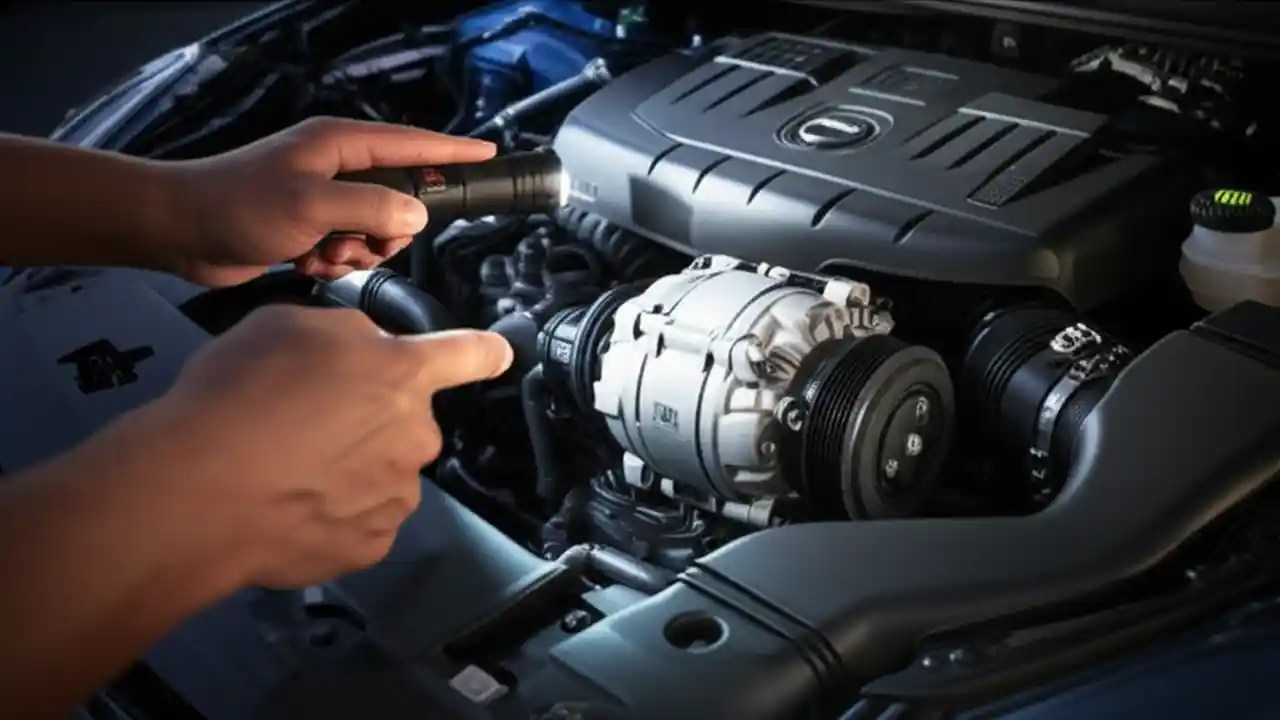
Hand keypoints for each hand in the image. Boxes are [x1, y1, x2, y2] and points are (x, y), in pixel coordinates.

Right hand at [109, 305, 511, 587]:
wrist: (201, 492)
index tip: (499, 355)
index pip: (465, 354)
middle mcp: (415, 435)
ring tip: (286, 471)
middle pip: (406, 422)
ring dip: (351, 470)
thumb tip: (368, 349)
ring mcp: (398, 495)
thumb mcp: (286, 325)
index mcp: (403, 374)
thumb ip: (346, 335)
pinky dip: (333, 515)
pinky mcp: (372, 545)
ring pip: (384, 473)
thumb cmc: (239, 395)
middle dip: (370, 421)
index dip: (482, 351)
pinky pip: (361, 521)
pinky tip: (288, 507)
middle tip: (304, 424)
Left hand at [166, 117, 495, 286]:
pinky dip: (334, 262)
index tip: (486, 155)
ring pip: (376, 230)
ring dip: (357, 251)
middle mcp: (335, 168)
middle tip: (364, 242)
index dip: (452, 151)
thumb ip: (372, 209)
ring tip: (323, 254)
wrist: (181, 231)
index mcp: (340, 146)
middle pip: (400, 199)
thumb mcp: (313, 206)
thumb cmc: (236, 206)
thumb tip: (416, 219)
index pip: (412, 144)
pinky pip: (348, 248)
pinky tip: (306, 263)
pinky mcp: (310, 227)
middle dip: (389, 230)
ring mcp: (323, 198)